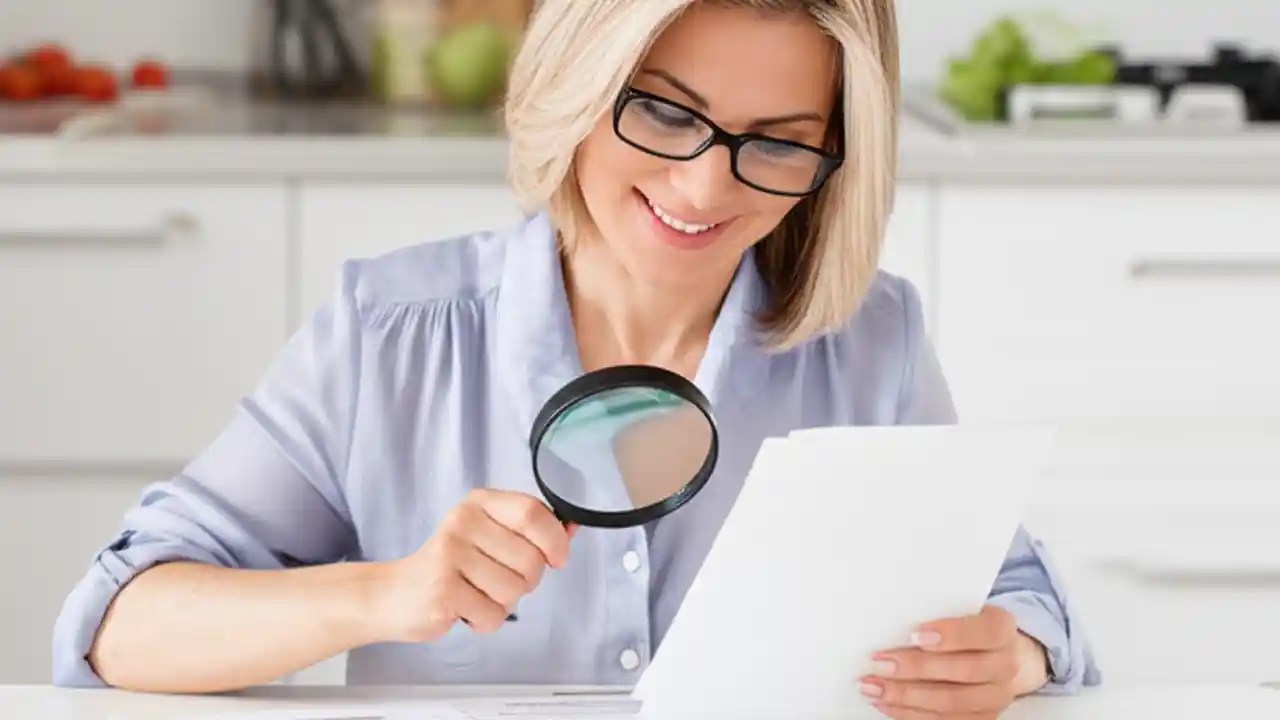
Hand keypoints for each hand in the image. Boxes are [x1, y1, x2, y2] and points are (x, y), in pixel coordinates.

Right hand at [371, 489, 575, 642]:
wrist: (393, 593)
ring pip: (515, 591)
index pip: (533, 513)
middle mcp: (463, 523)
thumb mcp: (488, 535)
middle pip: (531, 559)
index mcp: (479, 503)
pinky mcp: (442, 590)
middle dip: (528, 581)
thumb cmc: (450, 566)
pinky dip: (486, 620)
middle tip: (500, 581)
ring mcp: (450, 555)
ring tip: (478, 594)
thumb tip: (572, 528)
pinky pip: (493, 615)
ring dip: (504, 603)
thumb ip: (530, 531)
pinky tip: (465, 608)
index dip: (555, 540)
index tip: (557, 558)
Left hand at [860, 605, 1048, 718]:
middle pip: (966, 670)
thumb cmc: (967, 626)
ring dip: (907, 695)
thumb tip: (890, 619)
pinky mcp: (981, 718)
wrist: (998, 655)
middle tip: (880, 661)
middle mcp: (1005, 666)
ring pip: (953, 702)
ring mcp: (996, 697)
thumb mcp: (960, 609)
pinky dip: (909, 713)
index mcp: (1003, 630)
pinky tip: (885, 702)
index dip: (952, 634)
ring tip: (873, 685)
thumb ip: (935, 611)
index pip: (986, 632)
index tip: (915, 633)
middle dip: (918, 667)